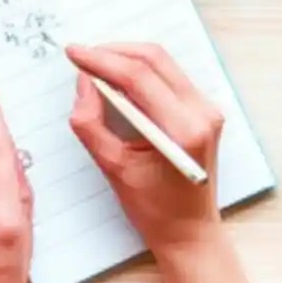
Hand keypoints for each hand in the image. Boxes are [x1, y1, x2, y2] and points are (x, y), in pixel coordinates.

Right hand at [66, 43, 223, 254]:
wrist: (189, 230)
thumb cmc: (153, 208)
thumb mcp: (112, 167)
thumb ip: (91, 123)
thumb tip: (83, 84)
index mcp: (183, 129)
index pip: (138, 77)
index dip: (101, 60)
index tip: (74, 54)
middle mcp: (202, 112)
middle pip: (154, 59)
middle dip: (112, 52)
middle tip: (80, 56)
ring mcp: (207, 109)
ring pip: (162, 62)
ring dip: (125, 57)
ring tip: (94, 65)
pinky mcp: (203, 110)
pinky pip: (168, 75)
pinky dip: (139, 69)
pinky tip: (116, 77)